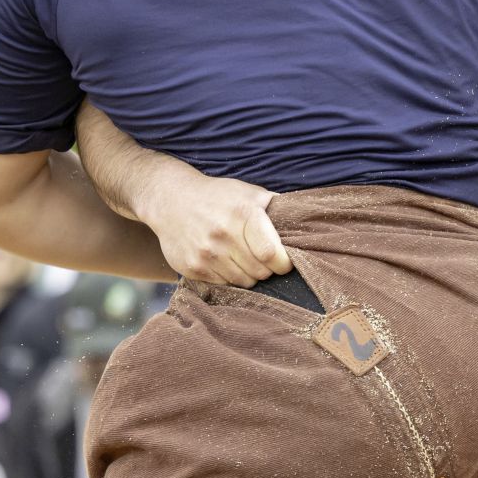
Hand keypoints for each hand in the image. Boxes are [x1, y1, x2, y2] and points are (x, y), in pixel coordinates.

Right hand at [137, 170, 290, 286]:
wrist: (170, 199)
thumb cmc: (217, 196)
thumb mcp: (248, 192)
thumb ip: (276, 208)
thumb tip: (308, 219)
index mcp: (243, 214)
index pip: (272, 255)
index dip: (283, 264)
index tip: (284, 262)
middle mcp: (223, 235)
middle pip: (260, 273)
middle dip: (266, 269)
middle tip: (260, 258)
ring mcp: (206, 254)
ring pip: (243, 282)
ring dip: (248, 275)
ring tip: (240, 257)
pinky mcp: (192, 268)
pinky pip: (223, 285)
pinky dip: (228, 277)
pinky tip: (222, 260)